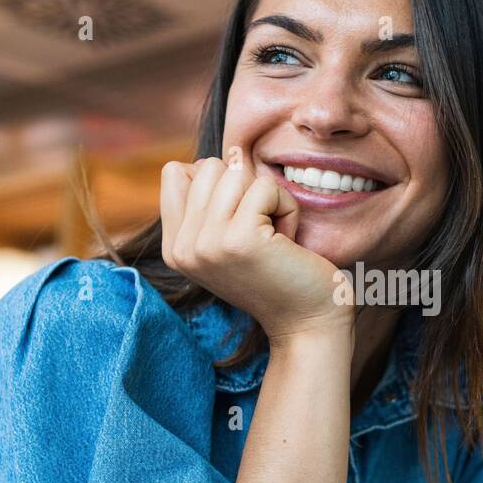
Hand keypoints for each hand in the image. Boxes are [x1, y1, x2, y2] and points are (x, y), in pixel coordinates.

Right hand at [160, 157, 352, 343]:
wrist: (308, 323)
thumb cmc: (278, 276)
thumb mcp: (228, 242)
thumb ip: (207, 205)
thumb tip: (211, 159)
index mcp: (175, 248)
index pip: (175, 172)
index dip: (218, 184)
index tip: (241, 224)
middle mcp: (183, 248)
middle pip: (208, 167)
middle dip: (246, 190)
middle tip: (263, 232)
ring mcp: (207, 244)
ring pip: (235, 172)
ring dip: (268, 198)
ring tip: (275, 237)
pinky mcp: (240, 239)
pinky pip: (265, 187)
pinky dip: (287, 207)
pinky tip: (288, 242)